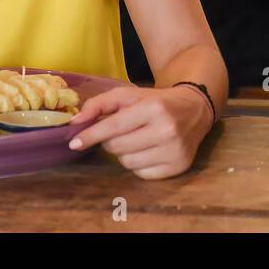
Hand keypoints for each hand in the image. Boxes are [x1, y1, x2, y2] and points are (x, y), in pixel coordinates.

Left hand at [67, 84, 211, 179]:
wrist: (194, 110)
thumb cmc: (156, 101)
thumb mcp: (129, 94)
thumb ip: (99, 104)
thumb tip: (75, 123)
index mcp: (153, 107)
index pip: (113, 126)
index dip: (91, 135)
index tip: (74, 143)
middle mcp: (166, 130)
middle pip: (117, 147)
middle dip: (110, 141)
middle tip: (117, 133)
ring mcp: (174, 150)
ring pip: (128, 163)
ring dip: (124, 153)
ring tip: (135, 140)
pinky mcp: (179, 166)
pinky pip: (142, 174)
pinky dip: (138, 164)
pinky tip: (147, 151)